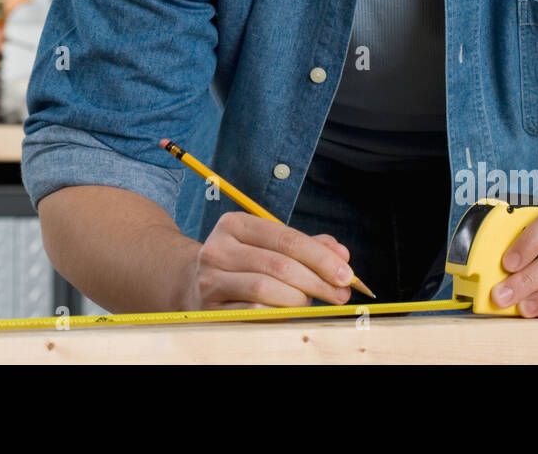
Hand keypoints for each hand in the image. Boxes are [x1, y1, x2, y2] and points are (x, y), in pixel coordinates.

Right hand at [179, 212, 355, 309]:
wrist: (191, 286)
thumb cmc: (242, 265)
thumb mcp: (269, 247)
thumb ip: (307, 246)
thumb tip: (342, 254)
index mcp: (235, 224)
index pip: (286, 238)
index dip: (321, 256)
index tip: (346, 273)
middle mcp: (217, 248)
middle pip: (279, 264)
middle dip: (317, 281)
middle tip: (340, 294)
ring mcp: (209, 279)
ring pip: (266, 288)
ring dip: (298, 299)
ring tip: (310, 302)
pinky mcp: (208, 308)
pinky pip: (252, 311)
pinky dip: (277, 313)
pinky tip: (288, 312)